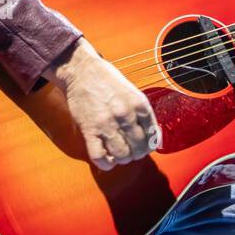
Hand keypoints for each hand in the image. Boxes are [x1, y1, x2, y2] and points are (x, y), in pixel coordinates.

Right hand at [45, 39, 161, 170]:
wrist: (82, 71)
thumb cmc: (108, 81)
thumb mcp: (132, 92)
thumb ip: (142, 113)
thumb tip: (152, 135)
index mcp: (139, 104)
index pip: (152, 135)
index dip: (150, 144)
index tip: (146, 145)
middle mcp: (126, 115)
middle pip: (139, 148)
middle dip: (138, 153)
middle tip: (133, 151)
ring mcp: (107, 124)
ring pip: (122, 155)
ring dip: (123, 159)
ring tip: (120, 154)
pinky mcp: (89, 130)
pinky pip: (99, 156)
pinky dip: (106, 163)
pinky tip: (108, 160)